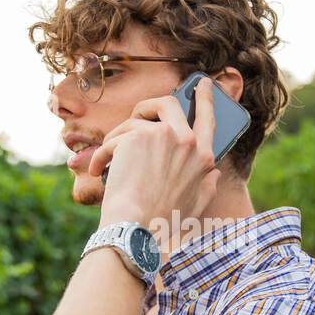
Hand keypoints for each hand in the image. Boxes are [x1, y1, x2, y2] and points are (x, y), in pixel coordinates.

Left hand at [86, 78, 221, 249]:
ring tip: (109, 161)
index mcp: (204, 158)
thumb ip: (207, 185)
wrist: (136, 230)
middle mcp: (187, 141)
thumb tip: (216, 172)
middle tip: (136, 119)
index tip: (202, 84)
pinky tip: (98, 171)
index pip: (208, 119)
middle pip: (168, 104)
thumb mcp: (195, 205)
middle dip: (147, 107)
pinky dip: (103, 154)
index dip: (205, 98)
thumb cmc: (162, 224)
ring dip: (118, 138)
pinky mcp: (136, 136)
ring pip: (135, 120)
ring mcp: (163, 135)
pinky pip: (115, 137)